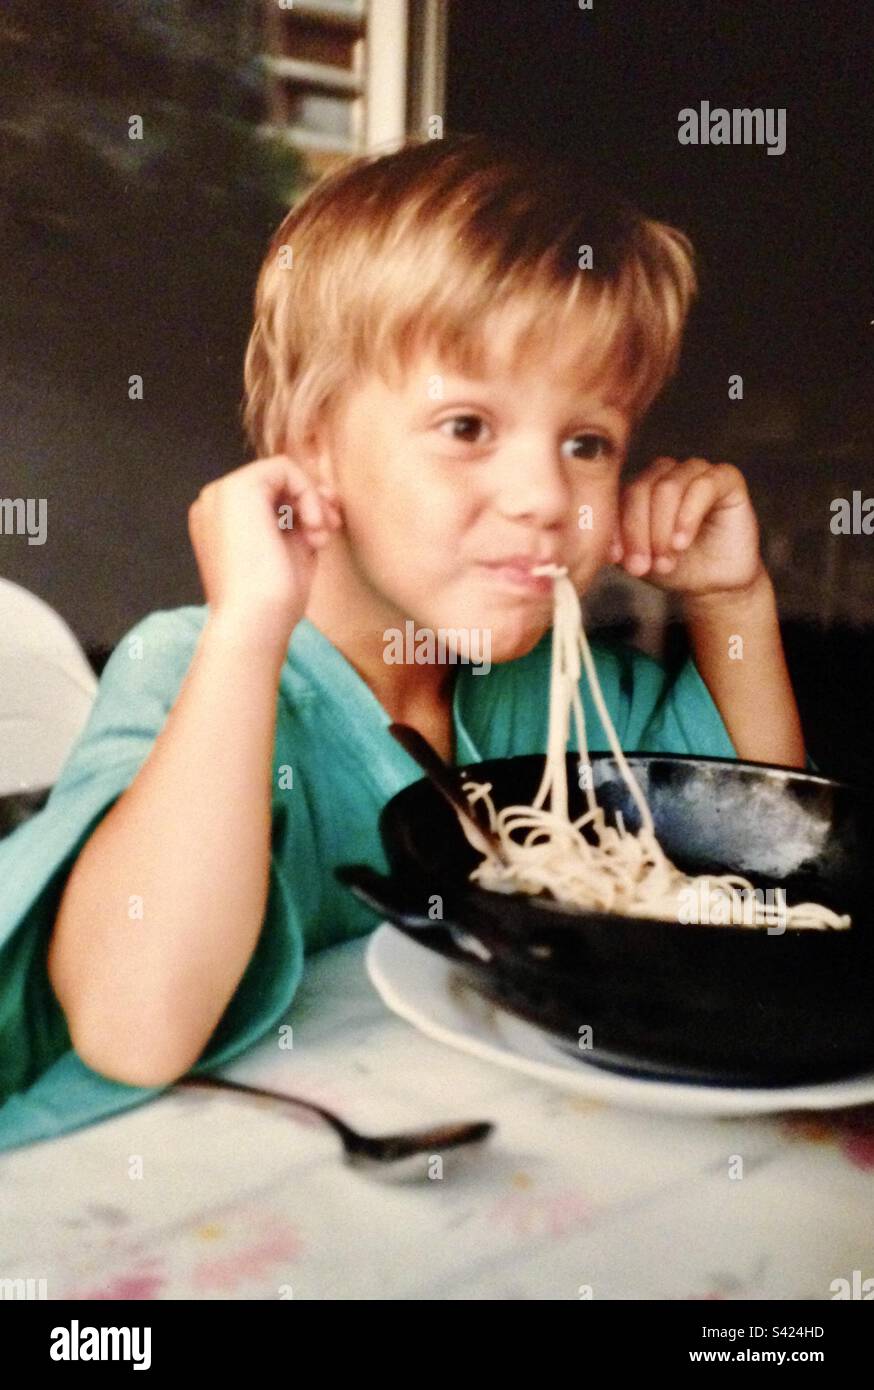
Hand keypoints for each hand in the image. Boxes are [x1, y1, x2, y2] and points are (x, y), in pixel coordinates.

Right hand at [188, 455, 342, 645]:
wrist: (254, 623)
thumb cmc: (273, 603)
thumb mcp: (290, 553)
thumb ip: (298, 522)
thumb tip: (323, 494)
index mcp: (220, 522)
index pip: (268, 497)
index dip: (303, 507)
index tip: (324, 535)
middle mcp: (214, 503)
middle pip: (275, 481)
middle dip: (312, 501)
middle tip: (331, 529)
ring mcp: (220, 493)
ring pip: (281, 472)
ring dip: (311, 499)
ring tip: (320, 536)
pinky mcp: (237, 488)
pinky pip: (284, 467)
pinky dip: (307, 493)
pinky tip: (313, 525)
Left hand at [609, 456, 764, 599]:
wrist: (713, 584)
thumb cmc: (673, 568)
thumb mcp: (636, 558)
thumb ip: (615, 544)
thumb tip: (594, 539)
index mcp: (639, 486)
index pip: (618, 495)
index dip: (615, 527)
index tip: (615, 559)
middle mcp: (666, 473)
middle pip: (641, 488)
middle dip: (638, 531)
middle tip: (642, 565)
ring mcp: (696, 471)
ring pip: (668, 486)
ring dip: (662, 528)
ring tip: (666, 560)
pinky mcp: (726, 478)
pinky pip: (703, 485)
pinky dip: (688, 515)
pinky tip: (682, 541)